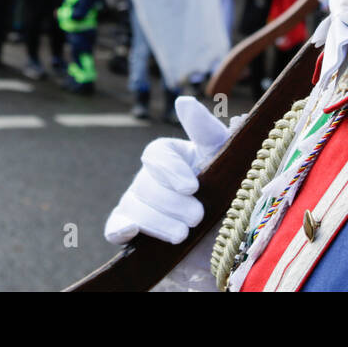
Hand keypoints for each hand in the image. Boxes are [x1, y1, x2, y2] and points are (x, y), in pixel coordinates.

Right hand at [104, 98, 241, 244]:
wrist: (233, 245)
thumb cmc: (232, 197)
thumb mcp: (228, 161)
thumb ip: (207, 131)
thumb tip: (183, 101)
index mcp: (174, 157)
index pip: (157, 154)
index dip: (171, 170)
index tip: (192, 187)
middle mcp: (153, 178)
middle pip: (145, 182)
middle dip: (170, 202)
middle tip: (197, 217)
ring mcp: (141, 205)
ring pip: (133, 205)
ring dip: (157, 221)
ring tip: (182, 235)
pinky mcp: (135, 235)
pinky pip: (114, 227)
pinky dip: (119, 227)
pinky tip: (131, 231)